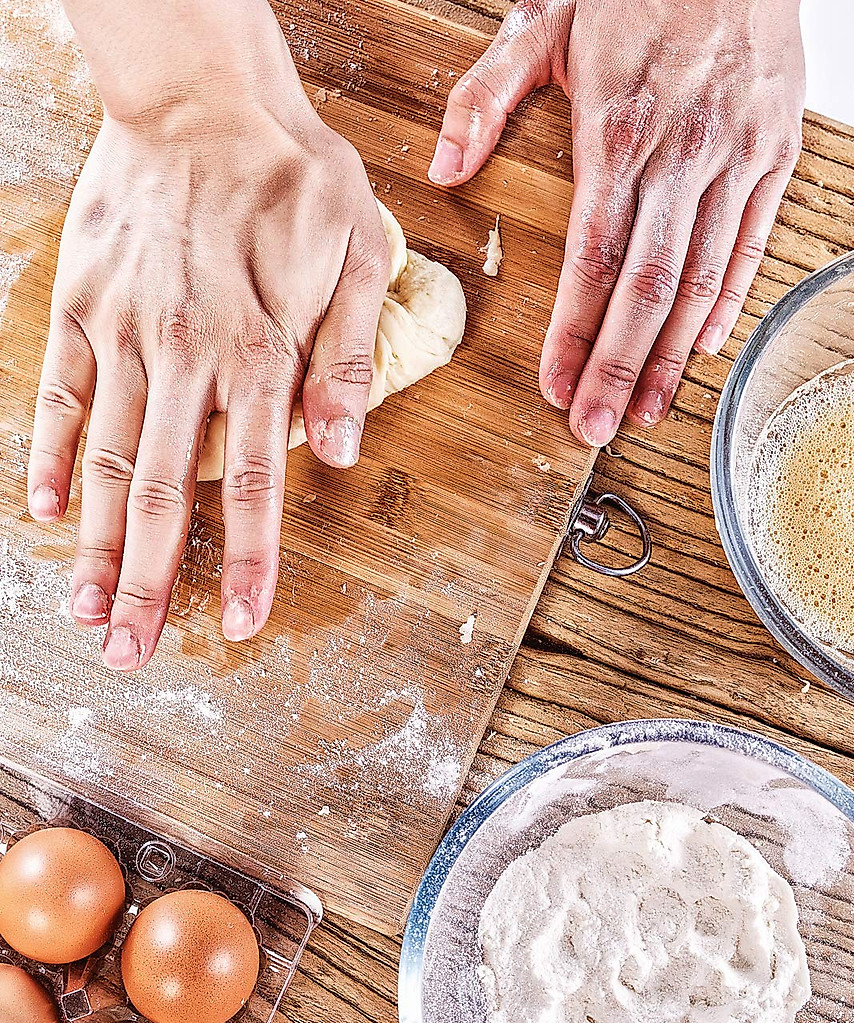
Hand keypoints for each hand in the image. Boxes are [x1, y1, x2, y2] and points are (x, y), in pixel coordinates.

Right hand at [28, 2, 388, 670]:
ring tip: (88, 613)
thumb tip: (342, 449)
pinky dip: (56, 458)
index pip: (255, 482)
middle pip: (166, 491)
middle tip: (134, 655)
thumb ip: (347, 358)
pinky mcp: (83, 306)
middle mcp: (185, 354)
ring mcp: (124, 332)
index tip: (237, 622)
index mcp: (260, 350)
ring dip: (98, 544)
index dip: (246, 559)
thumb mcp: (359, 256)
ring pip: (109, 459)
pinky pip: (64, 396)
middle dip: (152, 581)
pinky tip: (50, 515)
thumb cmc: (293, 176)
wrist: (200, 93)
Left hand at [429, 0, 803, 444]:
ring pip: (702, 277)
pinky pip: (752, 242)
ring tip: (652, 409)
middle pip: (647, 285)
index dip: (575, 332)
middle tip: (600, 426)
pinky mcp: (777, 152)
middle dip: (621, 365)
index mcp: (617, 132)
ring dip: (673, 352)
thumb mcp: (545, 19)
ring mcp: (736, 158)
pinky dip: (731, 300)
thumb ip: (486, 95)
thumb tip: (444, 166)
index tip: (557, 387)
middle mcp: (681, 156)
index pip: (593, 257)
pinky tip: (706, 346)